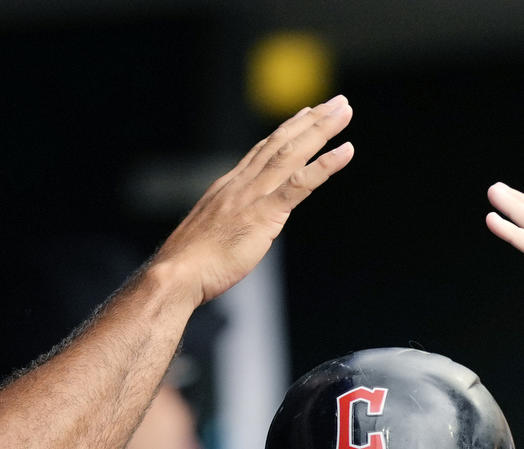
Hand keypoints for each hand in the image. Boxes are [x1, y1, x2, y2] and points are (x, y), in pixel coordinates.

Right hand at [155, 97, 354, 305]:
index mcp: (230, 186)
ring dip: (321, 130)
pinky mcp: (264, 214)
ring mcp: (253, 196)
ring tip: (344, 111)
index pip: (263, 149)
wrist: (178, 272)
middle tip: (337, 102)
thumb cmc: (191, 262)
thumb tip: (235, 223)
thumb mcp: (211, 231)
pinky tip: (345, 151)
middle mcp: (242, 183)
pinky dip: (324, 165)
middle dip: (311, 120)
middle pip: (282, 142)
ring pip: (292, 153)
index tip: (305, 113)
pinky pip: (299, 185)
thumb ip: (228, 220)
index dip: (287, 129)